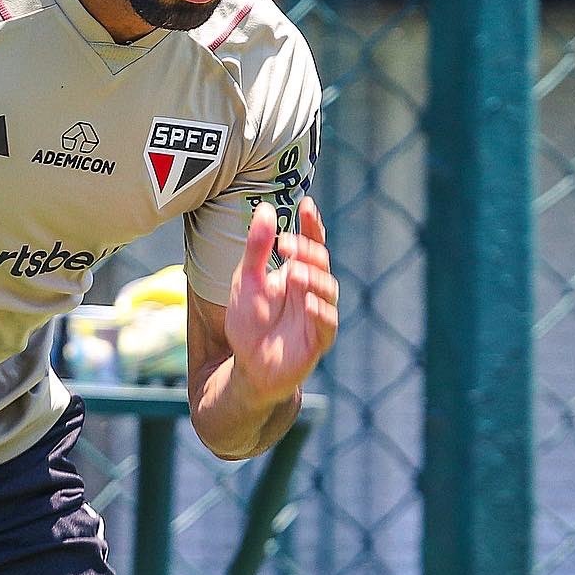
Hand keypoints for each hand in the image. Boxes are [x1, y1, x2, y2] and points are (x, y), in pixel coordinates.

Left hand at [223, 197, 338, 405]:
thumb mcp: (246, 282)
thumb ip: (256, 248)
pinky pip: (328, 324)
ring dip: (313, 279)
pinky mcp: (318, 341)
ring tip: (294, 273)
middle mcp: (311, 291)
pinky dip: (320, 313)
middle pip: (321, 263)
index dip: (312, 225)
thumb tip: (265, 208)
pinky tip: (307, 304)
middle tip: (286, 245)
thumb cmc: (250, 324)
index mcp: (296, 273)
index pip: (310, 244)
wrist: (249, 368)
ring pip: (328, 291)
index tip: (306, 206)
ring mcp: (317, 315)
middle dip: (308, 251)